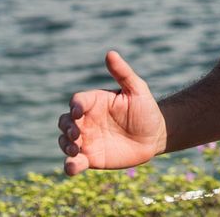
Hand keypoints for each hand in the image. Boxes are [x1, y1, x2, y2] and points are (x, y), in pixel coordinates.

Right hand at [57, 50, 166, 175]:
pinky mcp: (90, 158)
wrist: (155, 136)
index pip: (77, 101)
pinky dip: (70, 165)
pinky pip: (74, 162)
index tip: (80, 111)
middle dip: (66, 126)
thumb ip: (123, 73)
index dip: (75, 105)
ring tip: (75, 150)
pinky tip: (73, 167)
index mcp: (95, 102)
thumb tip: (110, 53)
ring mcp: (86, 139)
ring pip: (65, 142)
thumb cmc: (146, 109)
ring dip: (65, 145)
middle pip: (64, 121)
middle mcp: (87, 120)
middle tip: (76, 132)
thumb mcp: (137, 89)